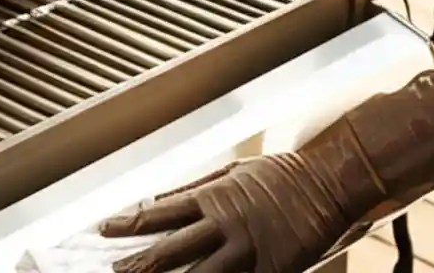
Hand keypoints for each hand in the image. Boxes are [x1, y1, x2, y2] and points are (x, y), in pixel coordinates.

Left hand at [97, 153, 370, 272]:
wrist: (328, 183)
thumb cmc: (281, 174)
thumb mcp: (233, 171)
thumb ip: (194, 188)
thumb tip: (159, 199)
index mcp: (212, 198)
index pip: (158, 213)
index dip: (128, 224)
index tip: (105, 230)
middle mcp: (224, 226)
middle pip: (171, 251)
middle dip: (139, 264)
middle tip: (115, 271)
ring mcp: (247, 252)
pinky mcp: (270, 270)